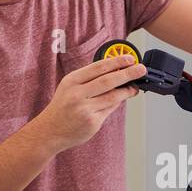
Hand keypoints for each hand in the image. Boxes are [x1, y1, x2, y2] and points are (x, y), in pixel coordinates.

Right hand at [31, 53, 145, 151]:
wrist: (50, 131)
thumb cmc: (62, 107)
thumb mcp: (69, 87)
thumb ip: (89, 79)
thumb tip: (115, 72)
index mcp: (72, 81)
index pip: (98, 68)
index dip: (116, 62)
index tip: (130, 59)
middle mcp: (78, 94)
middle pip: (108, 81)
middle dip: (128, 73)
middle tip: (141, 69)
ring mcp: (85, 109)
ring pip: (113, 97)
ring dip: (127, 91)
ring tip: (134, 87)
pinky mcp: (92, 122)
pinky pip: (109, 109)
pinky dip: (116, 103)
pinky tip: (120, 100)